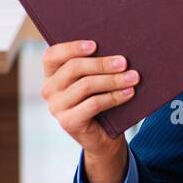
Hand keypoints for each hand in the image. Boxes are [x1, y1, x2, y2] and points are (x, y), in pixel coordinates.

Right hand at [41, 40, 138, 182]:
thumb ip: (96, 66)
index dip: (72, 47)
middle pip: (74, 68)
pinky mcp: (68, 122)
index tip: (95, 44)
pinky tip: (128, 93)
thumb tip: (117, 51)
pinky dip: (114, 97)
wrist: (103, 137)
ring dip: (113, 80)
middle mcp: (49, 89)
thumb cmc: (101, 100)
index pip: (52, 55)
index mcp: (51, 74)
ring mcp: (56, 107)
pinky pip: (93, 104)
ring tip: (133, 77)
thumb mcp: (96, 80)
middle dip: (102, 63)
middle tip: (124, 62)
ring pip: (86, 85)